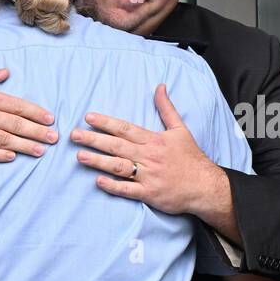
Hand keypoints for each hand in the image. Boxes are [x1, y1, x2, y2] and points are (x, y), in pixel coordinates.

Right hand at [0, 63, 57, 161]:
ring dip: (24, 146)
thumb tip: (6, 72)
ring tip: (41, 151)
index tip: (50, 119)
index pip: (17, 105)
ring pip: (3, 140)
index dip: (36, 113)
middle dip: (37, 132)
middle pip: (15, 124)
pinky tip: (12, 158)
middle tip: (54, 138)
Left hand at [72, 84, 226, 216]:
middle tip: (74, 135)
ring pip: (119, 167)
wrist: (205, 185)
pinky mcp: (150, 193)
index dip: (106, 123)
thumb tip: (160, 87)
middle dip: (94, 140)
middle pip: (117, 146)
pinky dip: (113, 186)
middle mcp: (149, 156)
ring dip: (98, 161)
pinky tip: (98, 182)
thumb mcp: (180, 129)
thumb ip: (166, 108)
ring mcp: (149, 176)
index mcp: (154, 140)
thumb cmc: (191, 158)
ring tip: (79, 156)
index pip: (125, 129)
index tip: (88, 118)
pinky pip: (128, 190)